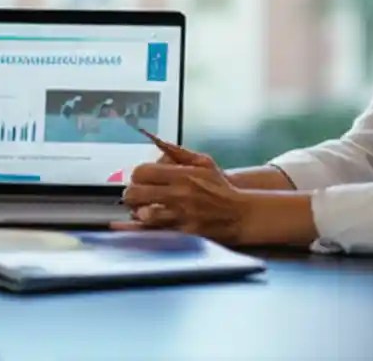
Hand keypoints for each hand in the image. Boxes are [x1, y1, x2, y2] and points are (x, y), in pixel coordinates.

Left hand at [113, 151, 250, 244]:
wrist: (240, 214)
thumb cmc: (220, 187)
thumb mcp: (204, 162)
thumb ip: (178, 151)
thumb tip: (156, 140)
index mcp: (182, 174)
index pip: (142, 172)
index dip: (137, 176)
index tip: (140, 179)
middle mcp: (179, 194)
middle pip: (137, 193)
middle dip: (132, 194)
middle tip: (135, 195)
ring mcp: (180, 215)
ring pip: (143, 213)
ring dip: (138, 211)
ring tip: (141, 209)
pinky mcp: (183, 232)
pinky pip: (155, 231)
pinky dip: (146, 227)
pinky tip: (145, 222)